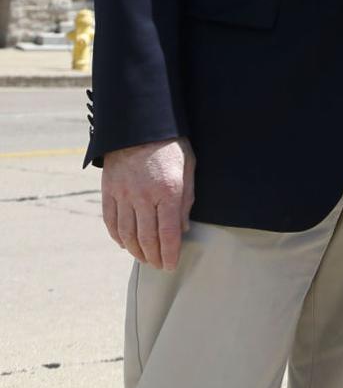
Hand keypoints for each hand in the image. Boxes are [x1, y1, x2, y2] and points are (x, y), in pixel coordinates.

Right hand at [101, 138, 194, 271]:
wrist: (140, 122)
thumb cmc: (170, 144)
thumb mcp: (188, 165)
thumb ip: (186, 198)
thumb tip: (183, 228)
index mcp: (168, 190)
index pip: (169, 233)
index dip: (170, 254)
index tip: (171, 265)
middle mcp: (144, 195)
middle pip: (147, 238)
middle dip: (154, 257)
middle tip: (158, 265)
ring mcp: (124, 194)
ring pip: (127, 234)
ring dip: (136, 251)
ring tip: (144, 258)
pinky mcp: (109, 191)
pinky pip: (111, 221)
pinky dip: (117, 237)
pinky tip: (125, 244)